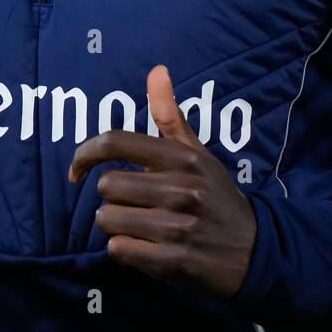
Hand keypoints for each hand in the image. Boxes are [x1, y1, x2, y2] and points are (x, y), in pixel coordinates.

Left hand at [68, 64, 256, 299]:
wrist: (254, 251)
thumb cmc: (215, 196)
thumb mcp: (197, 153)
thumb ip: (170, 115)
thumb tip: (157, 70)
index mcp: (183, 157)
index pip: (116, 142)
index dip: (85, 154)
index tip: (76, 170)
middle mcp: (181, 189)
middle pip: (106, 186)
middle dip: (112, 198)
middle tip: (133, 204)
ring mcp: (178, 226)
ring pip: (108, 220)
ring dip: (116, 225)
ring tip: (140, 226)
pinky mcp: (173, 261)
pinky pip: (119, 250)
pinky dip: (125, 250)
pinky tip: (146, 247)